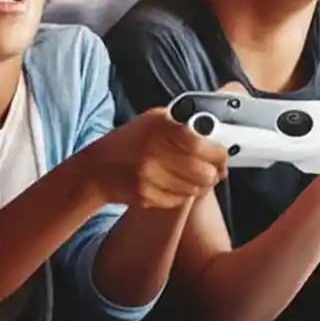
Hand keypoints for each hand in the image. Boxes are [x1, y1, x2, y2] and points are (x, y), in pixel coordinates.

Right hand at [85, 108, 228, 208]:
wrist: (98, 168)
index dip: (219, 155)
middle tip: (211, 171)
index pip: (203, 145)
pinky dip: (181, 195)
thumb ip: (184, 124)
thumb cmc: (131, 141)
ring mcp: (149, 175)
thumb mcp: (154, 121)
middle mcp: (154, 150)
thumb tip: (215, 139)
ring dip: (197, 185)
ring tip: (189, 177)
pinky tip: (171, 185)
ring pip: (194, 189)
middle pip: (204, 172)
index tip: (221, 157)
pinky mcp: (146, 195)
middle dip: (212, 174)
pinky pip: (179, 200)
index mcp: (160, 126)